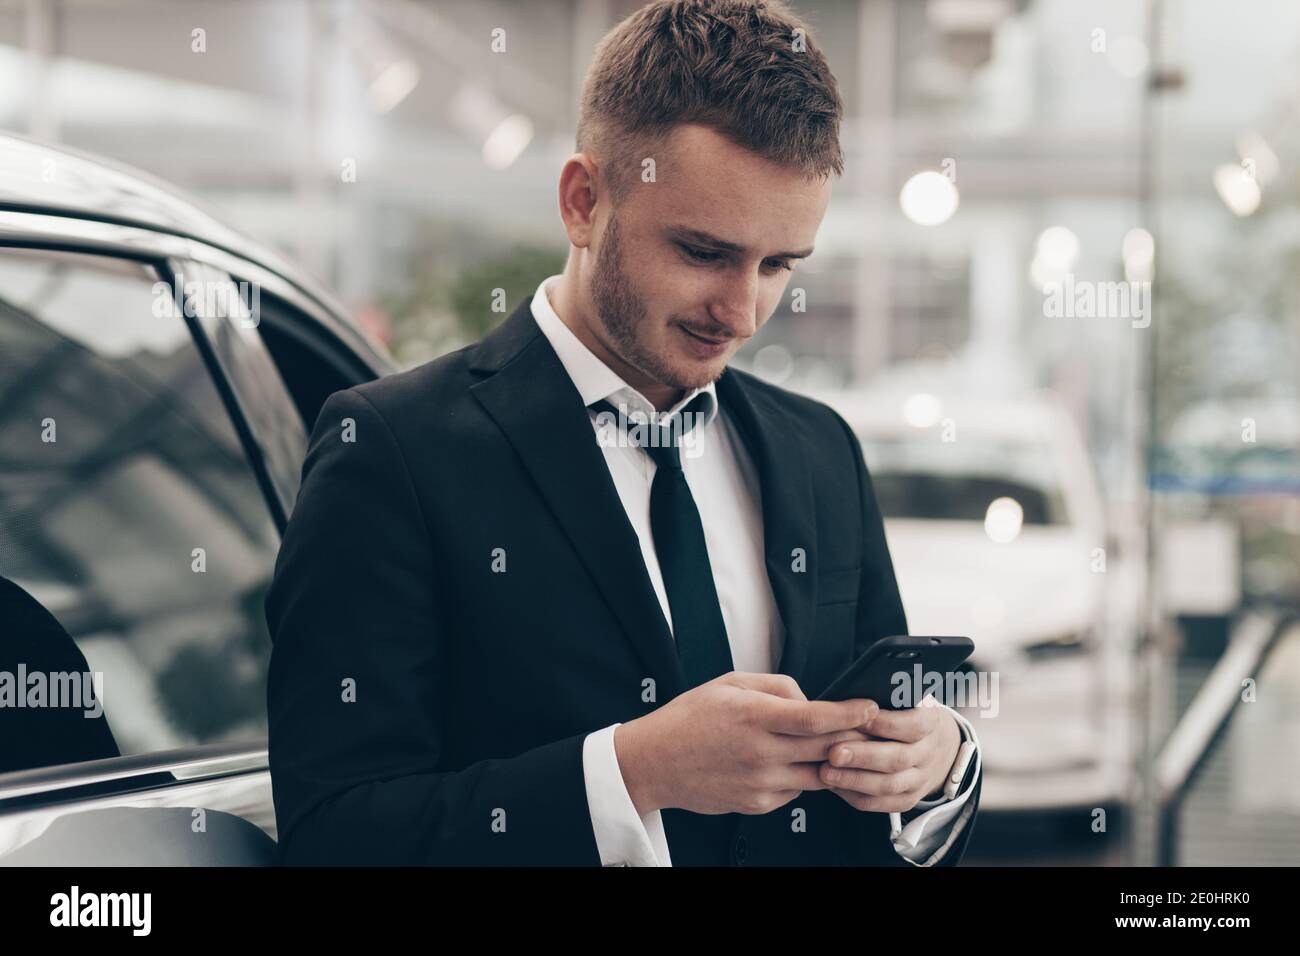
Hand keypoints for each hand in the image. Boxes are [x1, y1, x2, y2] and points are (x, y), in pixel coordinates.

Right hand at [614, 672, 879, 816]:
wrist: (655, 763)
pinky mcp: (758, 804)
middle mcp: (760, 752)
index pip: (816, 717)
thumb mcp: (729, 684)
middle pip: (826, 749)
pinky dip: (801, 777)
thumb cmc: (690, 719)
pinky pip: (796, 791)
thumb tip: (810, 699)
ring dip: (830, 762)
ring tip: (831, 747)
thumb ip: (776, 686)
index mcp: (754, 716)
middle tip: (866, 728)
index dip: (850, 713)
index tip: (871, 708)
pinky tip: (789, 763)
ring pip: (818, 775)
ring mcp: (760, 783)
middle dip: (851, 738)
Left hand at [818, 696, 961, 812]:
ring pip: (889, 785)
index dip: (885, 724)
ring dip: (854, 780)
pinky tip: (834, 786)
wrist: (940, 749)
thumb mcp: (910, 700)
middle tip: (834, 752)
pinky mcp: (906, 799)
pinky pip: (881, 803)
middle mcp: (927, 754)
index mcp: (930, 724)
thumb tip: (853, 696)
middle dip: (863, 756)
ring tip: (826, 772)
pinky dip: (855, 796)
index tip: (857, 719)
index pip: (913, 726)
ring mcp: (919, 780)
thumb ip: (887, 696)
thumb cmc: (910, 716)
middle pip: (897, 758)